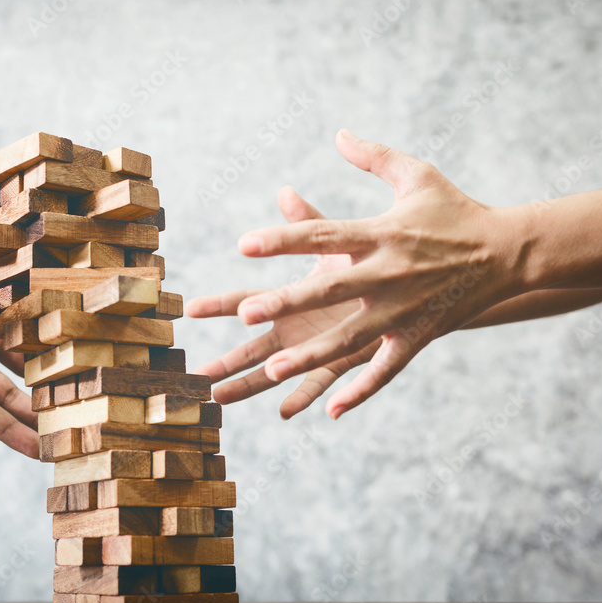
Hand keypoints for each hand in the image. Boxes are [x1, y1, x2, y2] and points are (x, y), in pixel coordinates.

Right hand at [187, 187, 381, 418]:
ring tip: (221, 399)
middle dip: (225, 360)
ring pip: (278, 371)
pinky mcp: (346, 358)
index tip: (190, 309)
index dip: (219, 305)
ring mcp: (318, 345)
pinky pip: (322, 381)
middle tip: (196, 375)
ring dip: (251, 385)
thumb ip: (311, 224)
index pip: (247, 301)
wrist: (412, 279)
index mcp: (290, 298)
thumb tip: (286, 191)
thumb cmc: (370, 257)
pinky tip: (286, 411)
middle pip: (253, 347)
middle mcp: (298, 326)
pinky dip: (305, 395)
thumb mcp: (337, 241)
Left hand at [189, 130, 524, 418]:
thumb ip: (374, 157)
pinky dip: (362, 392)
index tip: (244, 245)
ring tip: (273, 371)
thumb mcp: (418, 176)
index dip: (283, 239)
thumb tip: (338, 133)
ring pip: (351, 338)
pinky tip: (331, 412)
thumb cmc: (456, 212)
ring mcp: (405, 310)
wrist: (510, 252)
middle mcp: (390, 274)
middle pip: (332, 289)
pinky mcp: (419, 337)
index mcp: (383, 233)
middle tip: (248, 313)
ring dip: (312, 355)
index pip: (325, 234)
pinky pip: (388, 370)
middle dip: (289, 302)